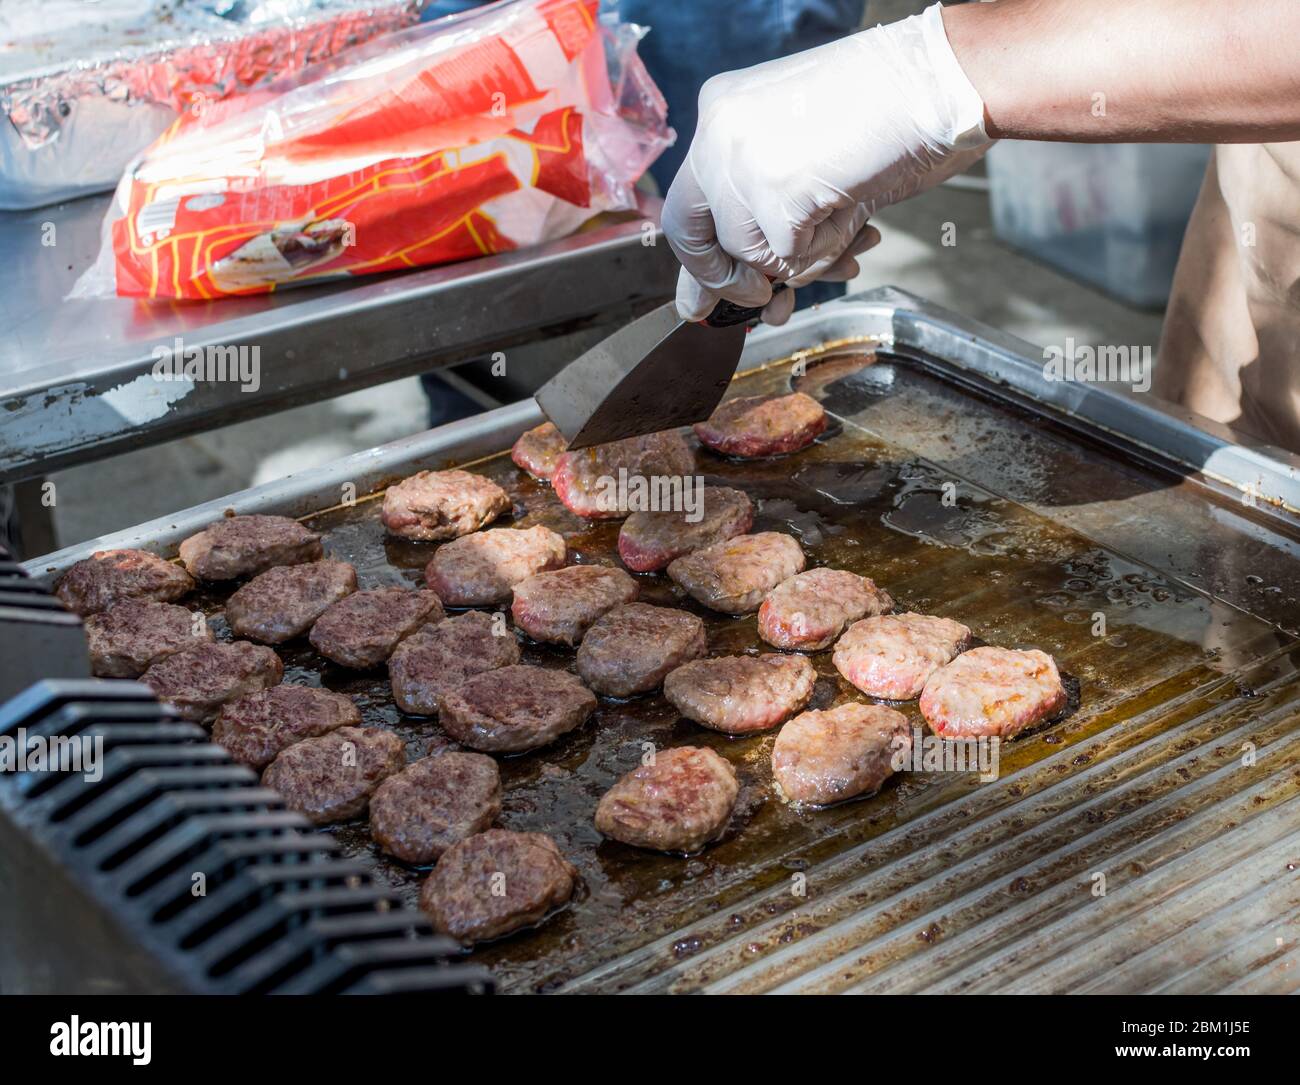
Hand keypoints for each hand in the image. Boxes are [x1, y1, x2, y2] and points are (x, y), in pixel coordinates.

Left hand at [663, 2, 990, 323]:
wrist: (946, 79)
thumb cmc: (889, 114)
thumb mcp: (801, 158)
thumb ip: (753, 215)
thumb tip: (701, 300)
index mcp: (722, 111)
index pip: (687, 205)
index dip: (701, 263)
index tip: (704, 303)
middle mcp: (719, 129)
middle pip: (689, 234)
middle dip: (726, 281)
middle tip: (762, 301)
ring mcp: (743, 158)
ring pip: (748, 253)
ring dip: (801, 258)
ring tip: (845, 223)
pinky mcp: (778, 189)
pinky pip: (789, 259)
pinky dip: (827, 252)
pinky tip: (856, 212)